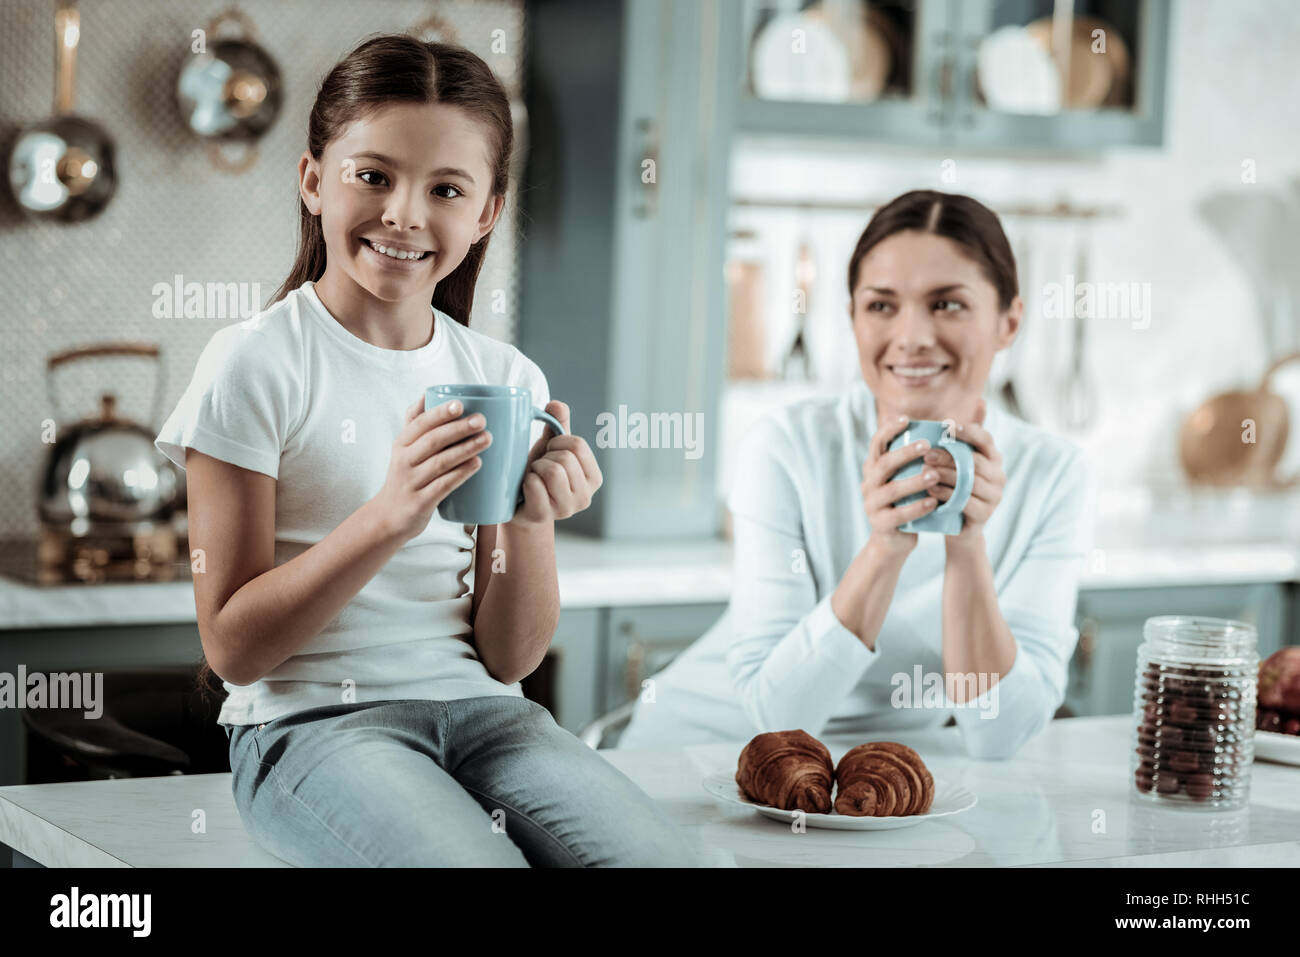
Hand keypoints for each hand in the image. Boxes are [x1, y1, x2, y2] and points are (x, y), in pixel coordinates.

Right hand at [371, 396, 491, 541]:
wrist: (388, 517)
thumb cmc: (404, 477)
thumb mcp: (403, 449)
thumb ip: (414, 423)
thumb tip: (427, 394)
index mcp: (401, 444)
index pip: (420, 424)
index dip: (440, 413)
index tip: (460, 404)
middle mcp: (403, 461)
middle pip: (432, 441)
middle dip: (458, 429)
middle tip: (481, 421)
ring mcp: (411, 483)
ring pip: (440, 462)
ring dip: (465, 449)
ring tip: (487, 439)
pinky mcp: (420, 503)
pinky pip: (443, 486)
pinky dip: (460, 474)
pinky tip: (477, 464)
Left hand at [511, 400, 602, 527]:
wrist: (517, 502)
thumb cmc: (539, 472)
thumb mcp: (550, 448)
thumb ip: (557, 425)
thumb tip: (556, 405)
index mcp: (593, 478)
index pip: (578, 445)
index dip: (558, 442)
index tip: (550, 451)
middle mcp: (585, 496)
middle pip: (565, 458)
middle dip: (545, 457)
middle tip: (539, 467)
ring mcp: (566, 509)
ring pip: (553, 471)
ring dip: (536, 468)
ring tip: (534, 475)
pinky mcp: (544, 516)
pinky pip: (534, 485)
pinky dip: (525, 480)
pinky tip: (525, 488)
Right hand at [861, 412, 942, 556]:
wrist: (894, 540)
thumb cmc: (906, 502)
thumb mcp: (904, 479)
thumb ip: (912, 459)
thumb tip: (936, 428)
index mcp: (873, 469)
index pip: (876, 444)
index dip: (888, 430)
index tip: (906, 419)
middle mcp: (868, 484)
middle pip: (883, 464)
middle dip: (905, 453)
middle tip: (927, 445)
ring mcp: (872, 505)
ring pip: (891, 489)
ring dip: (914, 481)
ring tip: (935, 475)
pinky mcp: (880, 525)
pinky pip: (898, 515)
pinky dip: (916, 508)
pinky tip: (933, 502)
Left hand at [923, 398, 1004, 549]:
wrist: (957, 525)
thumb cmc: (955, 486)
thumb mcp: (959, 461)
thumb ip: (966, 435)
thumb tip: (980, 401)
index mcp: (994, 459)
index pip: (986, 439)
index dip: (968, 431)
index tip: (947, 425)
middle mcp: (999, 476)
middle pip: (974, 461)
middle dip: (949, 456)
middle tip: (926, 454)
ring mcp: (994, 496)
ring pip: (969, 482)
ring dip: (945, 475)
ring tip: (924, 471)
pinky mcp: (984, 514)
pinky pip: (965, 502)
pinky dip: (946, 495)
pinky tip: (929, 490)